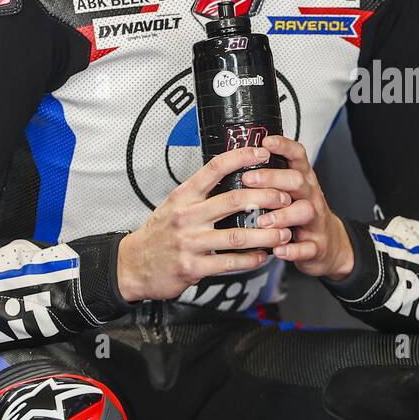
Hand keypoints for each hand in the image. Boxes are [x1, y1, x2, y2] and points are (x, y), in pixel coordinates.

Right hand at [116, 145, 294, 302]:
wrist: (133, 265)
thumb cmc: (160, 232)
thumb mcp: (175, 204)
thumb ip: (201, 192)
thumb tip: (234, 174)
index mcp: (184, 195)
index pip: (215, 168)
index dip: (241, 157)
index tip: (262, 152)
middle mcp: (187, 216)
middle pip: (234, 200)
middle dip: (266, 198)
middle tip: (285, 198)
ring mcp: (190, 242)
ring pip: (238, 236)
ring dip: (266, 235)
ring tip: (284, 234)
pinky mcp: (193, 267)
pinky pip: (229, 263)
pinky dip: (251, 260)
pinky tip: (263, 256)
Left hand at [238, 134, 355, 281]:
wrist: (329, 245)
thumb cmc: (300, 215)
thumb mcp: (291, 192)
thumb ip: (272, 179)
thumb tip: (237, 163)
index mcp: (303, 181)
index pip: (297, 156)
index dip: (283, 146)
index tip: (265, 141)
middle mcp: (311, 197)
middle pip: (297, 180)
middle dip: (273, 178)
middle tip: (248, 179)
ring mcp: (316, 221)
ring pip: (305, 211)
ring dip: (282, 215)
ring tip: (262, 221)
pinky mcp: (317, 245)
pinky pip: (307, 247)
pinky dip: (292, 250)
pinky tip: (277, 250)